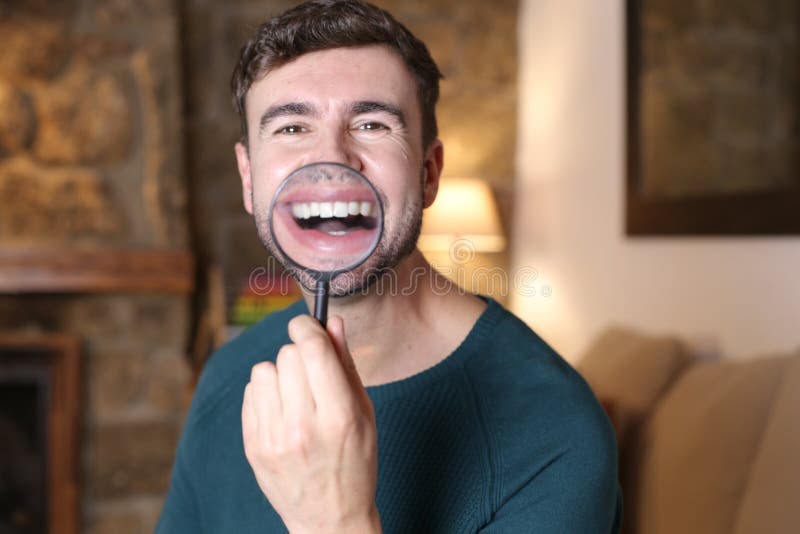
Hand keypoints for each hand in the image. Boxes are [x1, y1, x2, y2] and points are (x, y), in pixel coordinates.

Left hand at [242, 314, 380, 533]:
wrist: (329, 519)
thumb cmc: (356, 463)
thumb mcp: (364, 414)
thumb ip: (346, 366)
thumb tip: (333, 323)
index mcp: (339, 416)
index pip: (313, 349)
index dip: (308, 327)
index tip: (308, 324)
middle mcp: (303, 427)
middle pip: (288, 355)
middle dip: (300, 354)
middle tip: (312, 373)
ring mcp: (273, 439)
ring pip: (264, 370)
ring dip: (281, 373)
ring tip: (296, 395)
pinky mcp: (253, 446)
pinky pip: (251, 393)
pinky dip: (266, 393)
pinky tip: (282, 411)